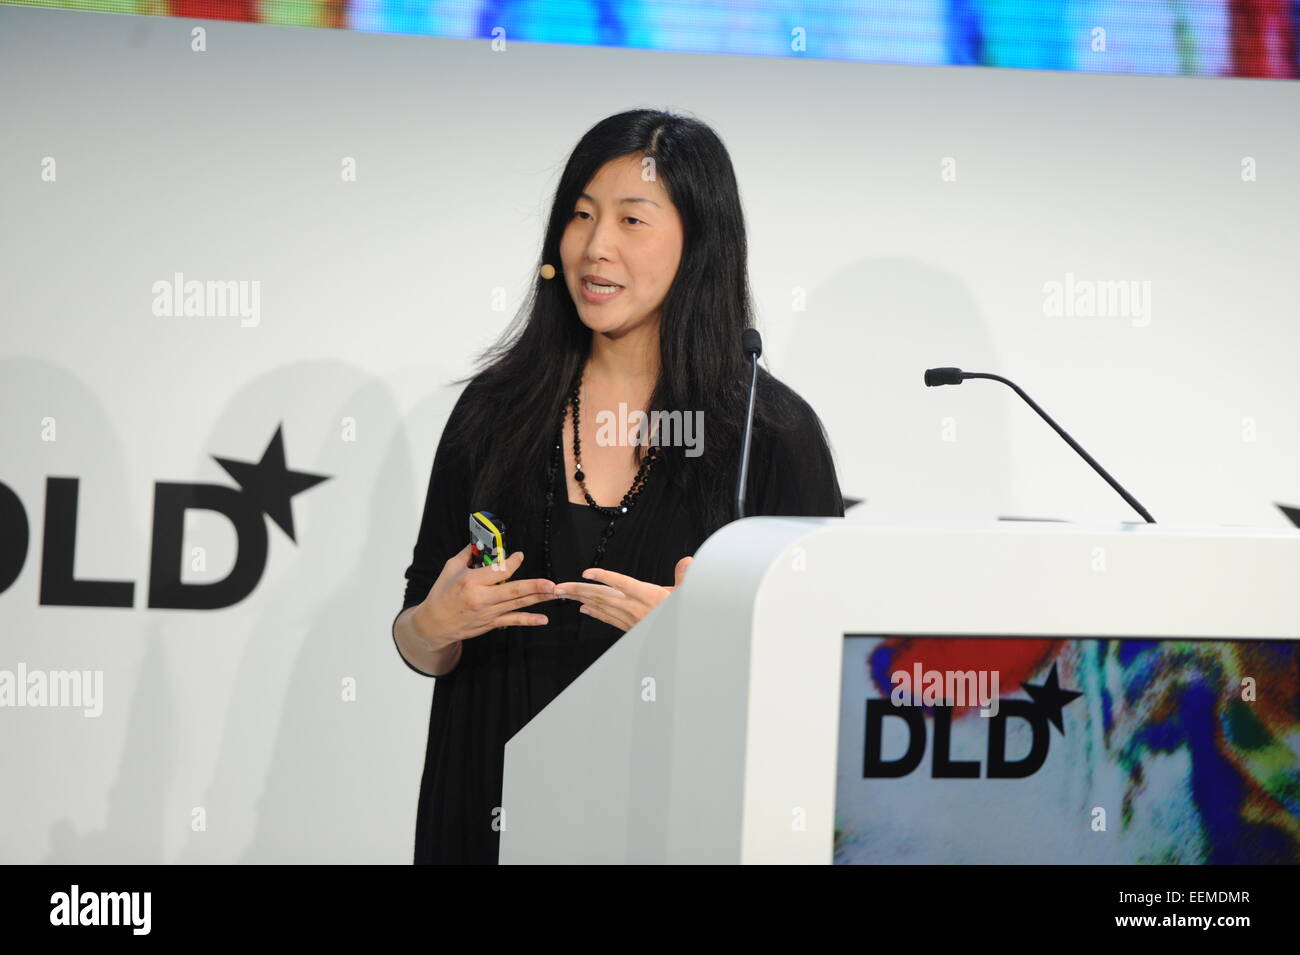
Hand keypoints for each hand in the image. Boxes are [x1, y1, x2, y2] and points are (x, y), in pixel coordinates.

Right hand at [415, 545, 555, 646]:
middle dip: (535, 586)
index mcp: (471, 581)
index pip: (498, 570)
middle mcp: (482, 598)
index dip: (513, 561)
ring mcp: (488, 612)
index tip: (519, 556)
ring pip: (518, 603)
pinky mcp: (491, 623)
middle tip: (552, 584)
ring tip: (555, 593)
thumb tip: (480, 541)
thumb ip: (467, 554)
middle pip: (513, 590)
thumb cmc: (441, 595)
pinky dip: (529, 620)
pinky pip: (513, 621)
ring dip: (538, 598)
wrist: (434, 624)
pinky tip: (543, 619)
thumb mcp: (450, 569)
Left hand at [552, 556, 692, 631]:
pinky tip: (584, 608)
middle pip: (603, 596)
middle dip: (579, 591)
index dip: (604, 577)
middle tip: (560, 587)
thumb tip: (686, 562)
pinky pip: (607, 619)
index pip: (622, 584)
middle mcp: (636, 608)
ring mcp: (630, 619)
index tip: (587, 573)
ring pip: (601, 607)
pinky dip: (594, 612)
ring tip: (565, 594)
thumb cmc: (681, 617)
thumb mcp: (688, 595)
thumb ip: (685, 577)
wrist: (680, 643)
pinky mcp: (629, 627)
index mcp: (650, 597)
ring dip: (581, 599)